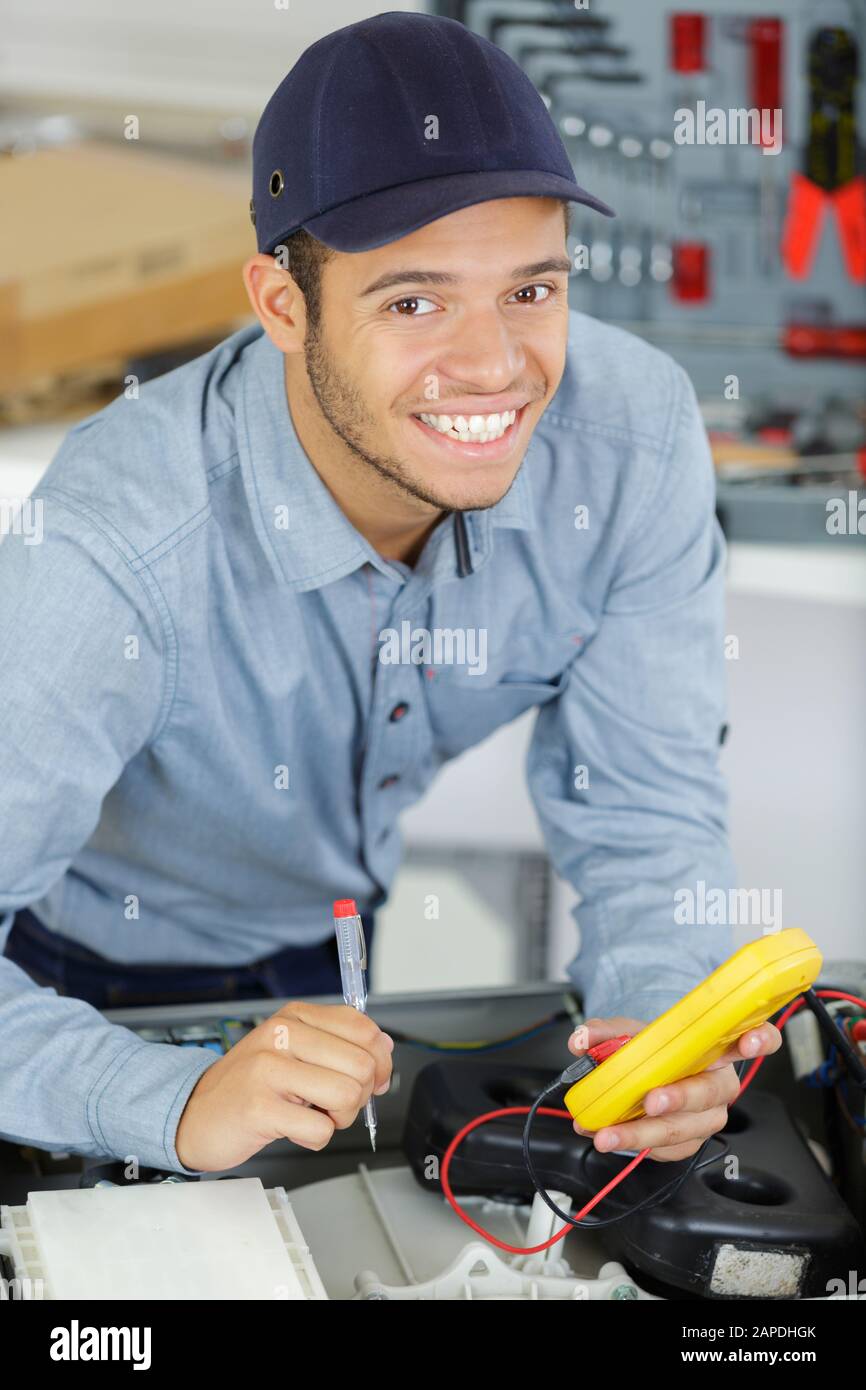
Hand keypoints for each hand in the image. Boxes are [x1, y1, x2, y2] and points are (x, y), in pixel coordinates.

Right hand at [175, 999, 392, 1170]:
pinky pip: (320, 1129)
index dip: (379, 1060)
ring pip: (346, 1096)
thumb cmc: (249, 1085)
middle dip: (358, 1096)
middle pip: (361, 1066)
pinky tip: (293, 1129)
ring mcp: (268, 1069)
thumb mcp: (294, 1051)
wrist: (193, 1113)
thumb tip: (384, 1047)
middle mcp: (281, 1035)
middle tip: (333, 1104)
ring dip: (338, 1118)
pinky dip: (315, 1138)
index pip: (363, 1028)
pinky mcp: (259, 1108)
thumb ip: (339, 1044)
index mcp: (295, 1016)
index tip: (370, 1079)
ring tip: (313, 1115)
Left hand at [567, 1014, 781, 1162]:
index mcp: (717, 1047)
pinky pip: (667, 1149)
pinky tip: (612, 1137)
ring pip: (684, 1130)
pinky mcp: (689, 1141)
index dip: (760, 1040)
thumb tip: (581, 1039)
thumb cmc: (652, 1048)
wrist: (647, 1071)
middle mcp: (718, 1084)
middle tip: (650, 1101)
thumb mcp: (627, 1030)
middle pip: (709, 1094)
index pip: (757, 1038)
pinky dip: (636, 1144)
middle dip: (679, 1098)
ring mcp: (706, 1117)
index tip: (749, 1041)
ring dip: (642, 1133)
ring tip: (607, 1133)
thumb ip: (603, 1032)